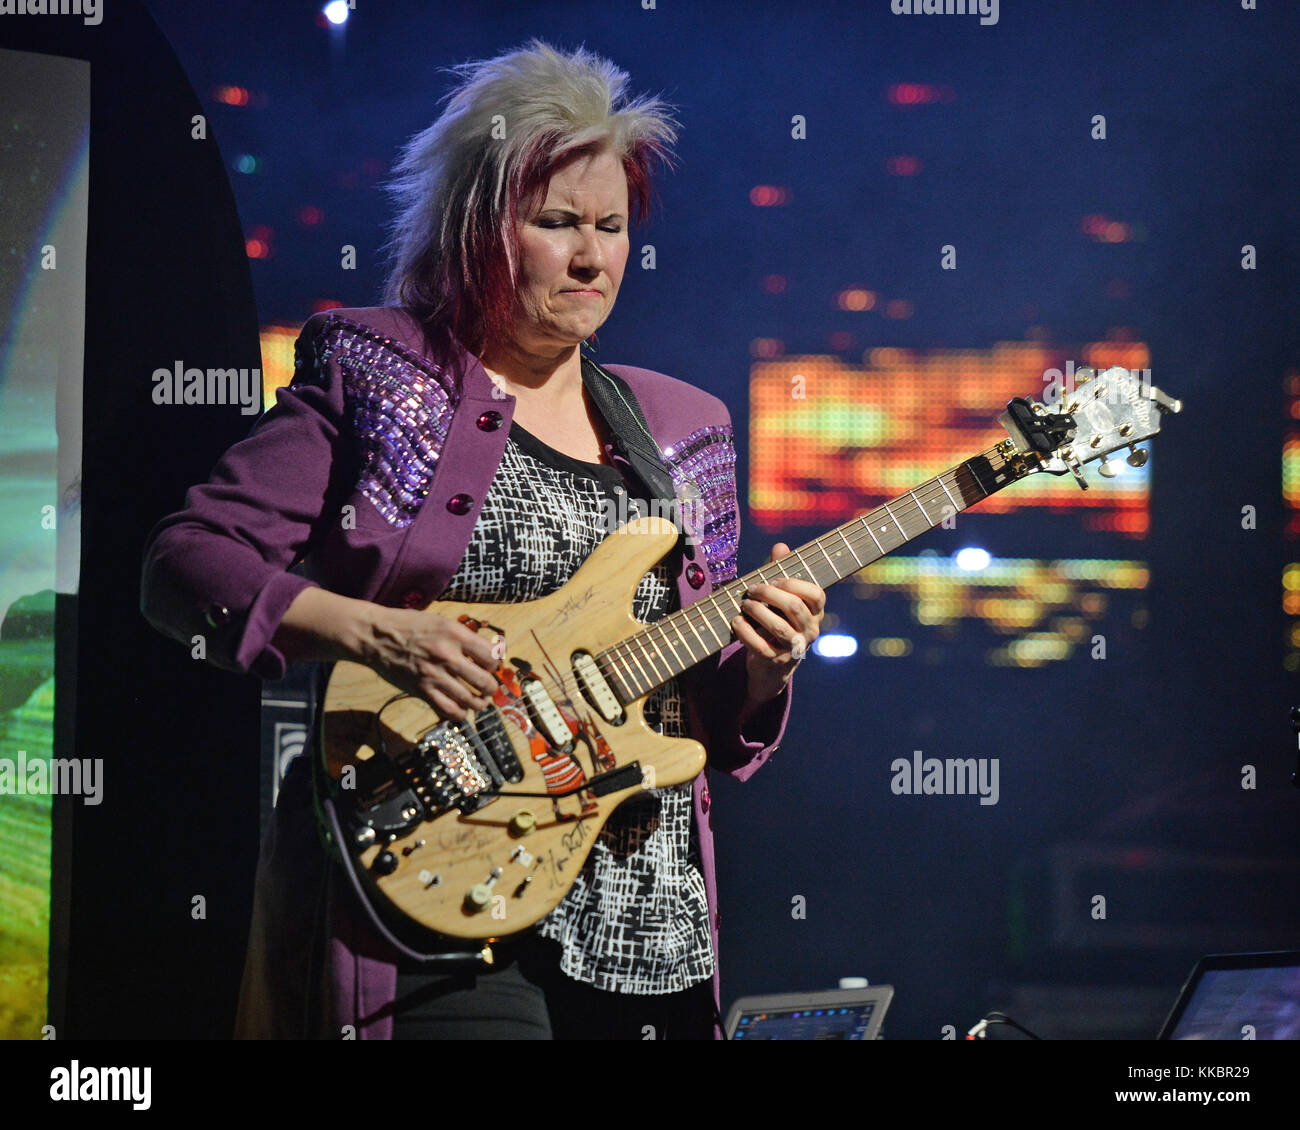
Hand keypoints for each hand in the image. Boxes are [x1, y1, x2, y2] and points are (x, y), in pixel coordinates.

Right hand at [360, 605, 501, 720]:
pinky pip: (448, 711)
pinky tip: (460, 709)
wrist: (376, 636)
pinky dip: (459, 714)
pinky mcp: (422, 690)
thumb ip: (464, 636)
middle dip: (491, 688)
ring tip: (479, 701)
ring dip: (479, 704)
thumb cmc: (410, 625)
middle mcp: (447, 655)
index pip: (491, 656)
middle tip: (488, 687)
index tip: (491, 667)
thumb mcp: (441, 621)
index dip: (495, 664)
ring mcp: (434, 675)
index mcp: (455, 634)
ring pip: (470, 701)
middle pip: (484, 682)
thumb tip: (487, 651)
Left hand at [731, 542, 825, 706]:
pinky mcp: (776, 661)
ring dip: (757, 611)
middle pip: (794, 607)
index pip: (816, 594)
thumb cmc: (777, 620)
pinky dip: (745, 632)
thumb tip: (780, 546)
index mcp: (815, 613)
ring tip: (744, 604)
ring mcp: (794, 648)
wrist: (772, 664)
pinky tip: (736, 621)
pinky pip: (761, 646)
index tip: (774, 579)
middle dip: (769, 593)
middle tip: (752, 589)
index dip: (794, 583)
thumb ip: (781, 571)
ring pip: (779, 627)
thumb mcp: (780, 597)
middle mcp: (810, 631)